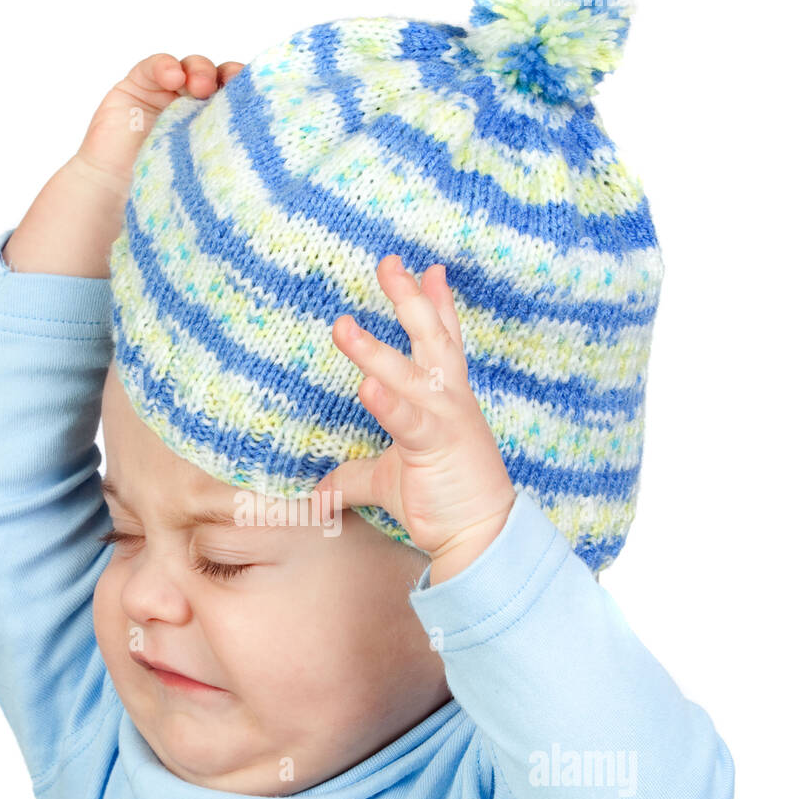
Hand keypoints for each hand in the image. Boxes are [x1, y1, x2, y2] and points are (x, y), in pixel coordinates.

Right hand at [4, 53, 242, 276]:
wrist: (110, 204)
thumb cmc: (158, 200)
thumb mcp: (205, 181)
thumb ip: (228, 160)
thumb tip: (269, 155)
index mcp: (216, 132)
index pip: (241, 102)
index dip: (252, 94)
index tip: (262, 98)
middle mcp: (193, 111)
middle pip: (220, 79)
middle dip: (230, 76)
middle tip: (233, 85)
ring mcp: (165, 96)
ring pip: (190, 67)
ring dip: (200, 70)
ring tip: (200, 85)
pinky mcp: (137, 87)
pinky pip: (154, 66)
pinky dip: (165, 65)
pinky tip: (172, 76)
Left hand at [311, 255, 516, 584]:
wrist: (480, 535)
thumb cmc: (442, 499)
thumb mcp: (388, 480)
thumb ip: (353, 477)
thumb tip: (318, 491)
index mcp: (447, 397)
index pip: (443, 340)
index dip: (436, 303)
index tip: (428, 268)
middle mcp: (451, 399)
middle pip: (430, 337)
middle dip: (409, 299)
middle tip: (389, 263)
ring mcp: (446, 420)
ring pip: (410, 375)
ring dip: (375, 350)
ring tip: (342, 326)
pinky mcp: (438, 447)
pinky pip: (410, 421)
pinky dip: (389, 403)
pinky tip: (366, 385)